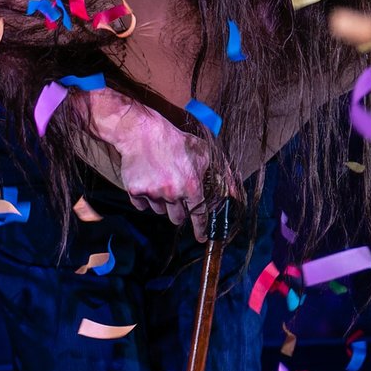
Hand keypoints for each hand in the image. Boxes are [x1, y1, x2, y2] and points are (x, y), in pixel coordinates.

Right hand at [85, 91, 229, 240]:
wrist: (142, 133)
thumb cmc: (175, 141)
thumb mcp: (203, 153)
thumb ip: (221, 173)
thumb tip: (235, 191)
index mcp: (191, 185)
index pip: (199, 215)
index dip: (200, 228)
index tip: (201, 238)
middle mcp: (173, 193)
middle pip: (177, 218)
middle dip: (178, 212)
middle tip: (176, 198)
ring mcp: (153, 193)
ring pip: (159, 211)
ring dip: (162, 203)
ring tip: (160, 183)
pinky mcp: (135, 191)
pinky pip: (141, 205)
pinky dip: (145, 199)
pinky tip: (147, 183)